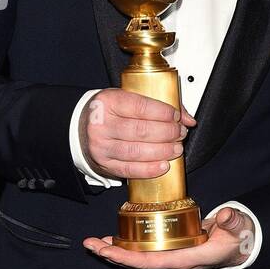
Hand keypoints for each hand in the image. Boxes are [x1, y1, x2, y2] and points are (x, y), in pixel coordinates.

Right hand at [79, 88, 196, 179]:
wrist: (82, 128)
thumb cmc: (110, 112)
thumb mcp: (128, 99)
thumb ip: (158, 105)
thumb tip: (187, 118)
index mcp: (108, 102)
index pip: (140, 107)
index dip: (163, 113)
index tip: (176, 116)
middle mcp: (101, 124)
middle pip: (141, 130)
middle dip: (167, 133)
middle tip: (179, 133)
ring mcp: (101, 145)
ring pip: (136, 151)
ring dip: (162, 151)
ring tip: (176, 148)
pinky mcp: (104, 163)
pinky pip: (129, 169)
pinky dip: (149, 169)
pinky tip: (163, 165)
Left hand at [82, 206, 255, 268]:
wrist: (241, 246)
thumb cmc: (237, 238)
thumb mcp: (237, 228)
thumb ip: (232, 221)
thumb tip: (224, 216)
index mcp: (187, 258)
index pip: (152, 262)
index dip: (129, 258)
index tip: (109, 252)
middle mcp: (174, 261)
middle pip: (138, 262)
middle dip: (113, 254)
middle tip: (91, 244)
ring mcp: (170, 256)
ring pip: (137, 258)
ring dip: (115, 251)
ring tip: (94, 243)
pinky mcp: (169, 250)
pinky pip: (143, 252)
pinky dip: (126, 247)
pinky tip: (112, 240)